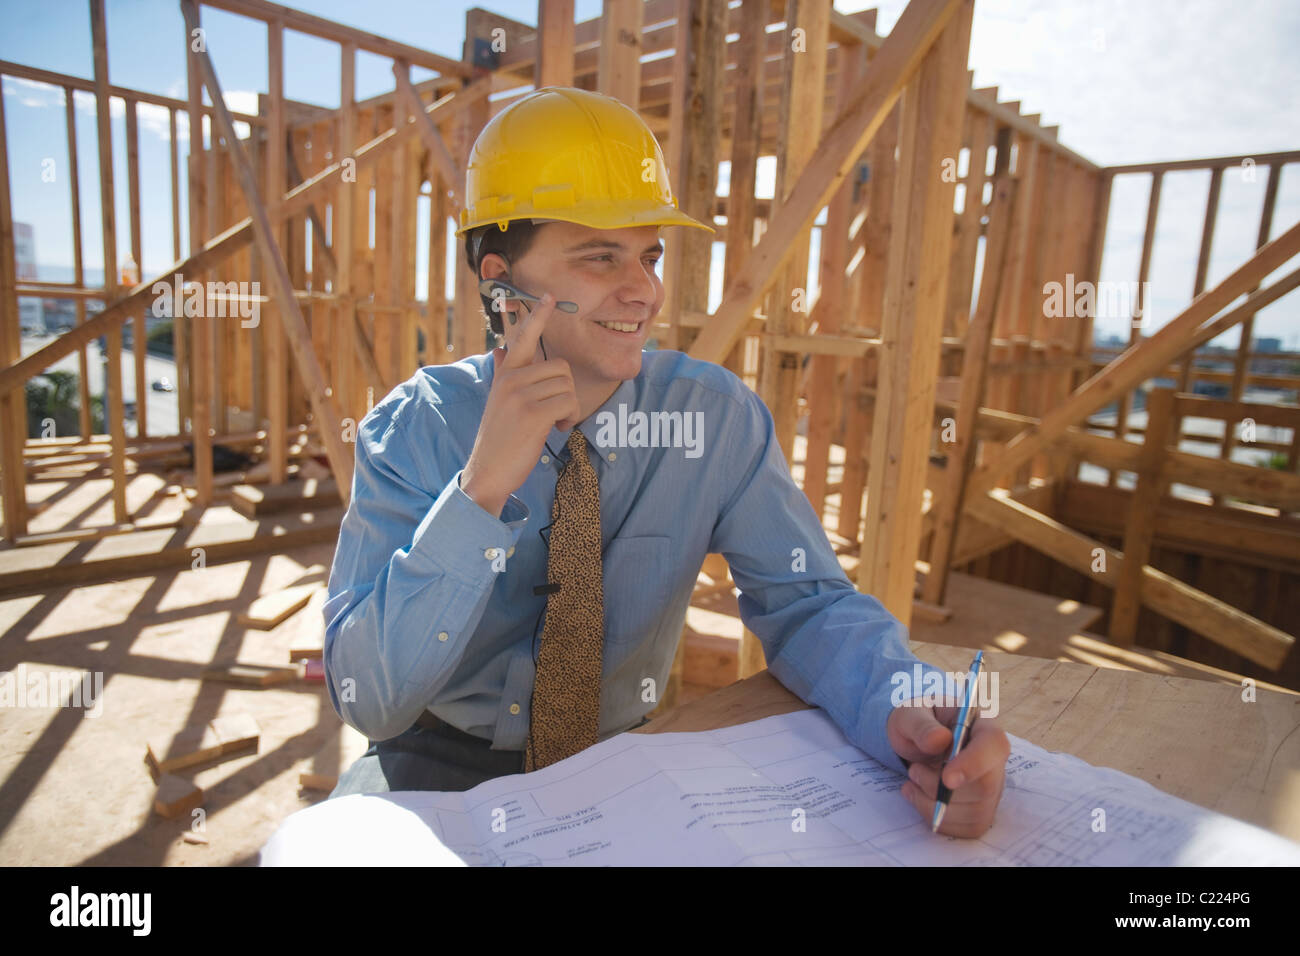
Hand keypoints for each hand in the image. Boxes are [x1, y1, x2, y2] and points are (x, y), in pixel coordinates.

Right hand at [461, 292, 579, 516]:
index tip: (549, 296)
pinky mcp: (532, 413)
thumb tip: (500, 350)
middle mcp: (511, 379)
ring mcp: (520, 394)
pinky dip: (569, 418)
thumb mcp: (497, 401)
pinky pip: (568, 403)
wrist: (487, 471)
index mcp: (505, 374)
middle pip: (561, 367)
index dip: (538, 316)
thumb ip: (502, 373)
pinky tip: (556, 429)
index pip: (523, 338)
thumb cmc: (498, 438)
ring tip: (553, 423)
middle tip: (556, 413)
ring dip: (569, 408)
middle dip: (566, 392)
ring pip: (567, 386)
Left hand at [886, 700, 1009, 837]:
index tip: (946, 779)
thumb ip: (920, 724)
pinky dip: (938, 818)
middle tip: (914, 771)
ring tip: (914, 780)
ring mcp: (991, 787)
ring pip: (976, 813)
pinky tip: (919, 798)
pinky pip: (968, 828)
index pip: (994, 745)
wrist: (914, 739)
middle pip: (986, 787)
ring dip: (935, 804)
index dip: (975, 764)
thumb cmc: (916, 722)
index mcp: (982, 726)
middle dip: (941, 788)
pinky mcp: (981, 809)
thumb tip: (939, 740)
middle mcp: (993, 760)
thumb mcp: (909, 714)